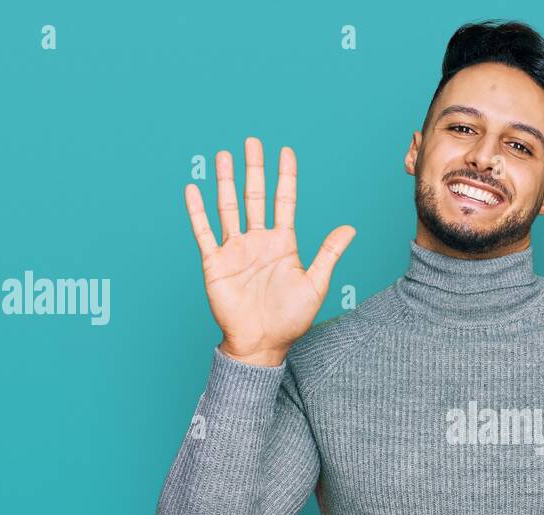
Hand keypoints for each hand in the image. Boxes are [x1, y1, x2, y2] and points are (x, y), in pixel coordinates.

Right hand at [184, 137, 355, 365]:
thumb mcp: (315, 284)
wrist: (262, 343)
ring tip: (224, 155)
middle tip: (252, 142)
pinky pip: (204, 232)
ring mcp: (235, 250)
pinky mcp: (215, 263)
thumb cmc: (290, 319)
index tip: (286, 151)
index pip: (284, 201)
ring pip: (229, 207)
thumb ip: (329, 253)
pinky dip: (197, 211)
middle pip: (255, 197)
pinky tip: (193, 189)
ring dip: (226, 181)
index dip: (285, 177)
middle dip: (254, 169)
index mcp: (283, 244)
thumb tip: (350, 228)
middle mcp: (258, 241)